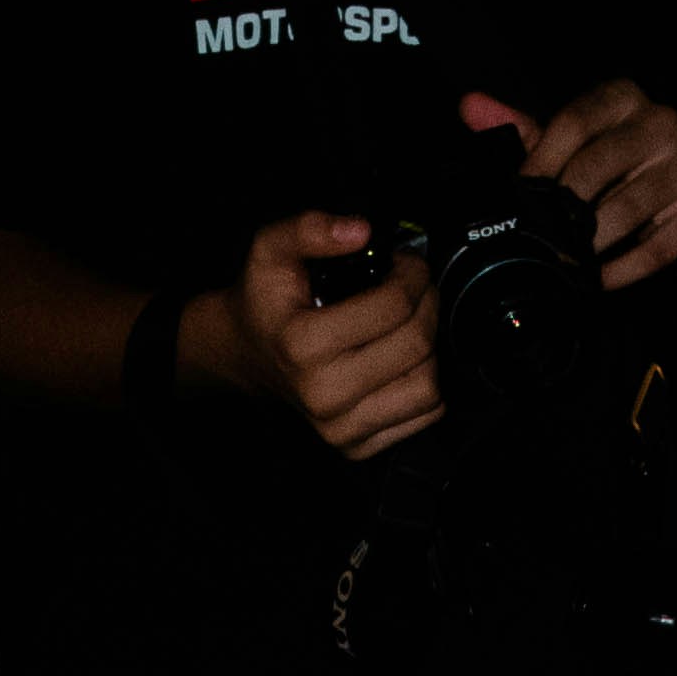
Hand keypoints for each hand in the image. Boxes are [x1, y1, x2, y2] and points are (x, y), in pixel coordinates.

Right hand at [188, 207, 446, 457]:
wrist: (247, 354)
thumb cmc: (266, 302)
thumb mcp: (271, 248)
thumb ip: (310, 228)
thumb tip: (360, 231)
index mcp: (303, 346)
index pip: (395, 306)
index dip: (413, 274)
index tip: (407, 264)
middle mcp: (324, 394)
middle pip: (416, 345)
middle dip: (427, 305)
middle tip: (416, 288)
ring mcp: (341, 429)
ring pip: (427, 385)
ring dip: (429, 347)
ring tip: (409, 325)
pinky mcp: (358, 447)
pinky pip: (424, 414)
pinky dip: (423, 382)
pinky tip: (400, 361)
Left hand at [464, 76, 676, 296]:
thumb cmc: (625, 164)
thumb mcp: (578, 141)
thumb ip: (526, 128)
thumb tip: (470, 106)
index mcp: (622, 98)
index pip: (574, 122)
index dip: (541, 161)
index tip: (518, 193)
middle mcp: (658, 122)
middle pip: (595, 168)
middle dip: (562, 210)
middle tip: (540, 238)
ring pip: (623, 211)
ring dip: (588, 246)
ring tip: (567, 262)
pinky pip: (654, 250)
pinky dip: (621, 272)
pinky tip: (600, 281)